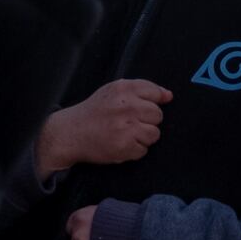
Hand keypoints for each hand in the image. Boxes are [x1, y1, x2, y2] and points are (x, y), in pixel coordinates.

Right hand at [36, 78, 168, 180]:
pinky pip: (144, 150)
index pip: (156, 93)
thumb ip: (142, 90)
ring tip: (125, 134)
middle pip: (158, 115)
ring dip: (143, 137)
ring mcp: (126, 127)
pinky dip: (134, 150)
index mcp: (124, 88)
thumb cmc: (95, 112)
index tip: (138, 109)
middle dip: (147, 121)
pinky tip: (120, 143)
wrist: (71, 132)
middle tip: (128, 123)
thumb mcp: (114, 92)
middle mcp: (127, 106)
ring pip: (154, 134)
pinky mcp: (125, 146)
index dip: (150, 103)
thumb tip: (169, 95)